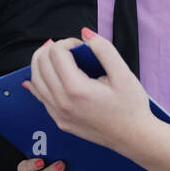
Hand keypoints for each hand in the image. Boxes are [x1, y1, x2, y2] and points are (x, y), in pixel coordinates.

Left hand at [21, 29, 153, 153]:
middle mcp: (62, 103)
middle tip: (69, 49)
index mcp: (76, 89)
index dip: (67, 42)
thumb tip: (85, 33)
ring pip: (35, 80)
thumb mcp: (123, 73)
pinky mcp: (59, 121)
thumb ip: (103, 49)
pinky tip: (43, 74)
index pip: (56, 54)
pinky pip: (40, 97)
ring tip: (57, 56)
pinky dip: (39, 81)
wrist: (134, 137)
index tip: (81, 46)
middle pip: (40, 64)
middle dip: (52, 49)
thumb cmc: (131, 106)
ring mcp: (58, 114)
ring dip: (43, 63)